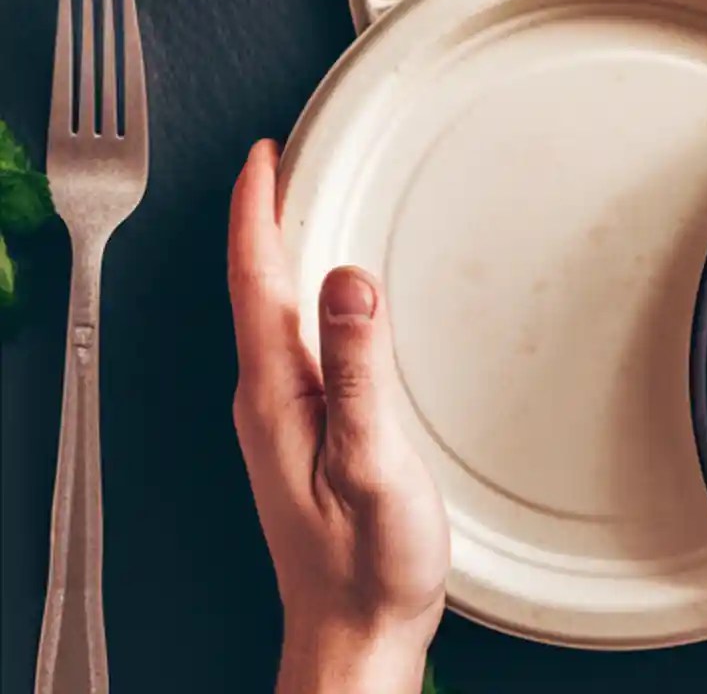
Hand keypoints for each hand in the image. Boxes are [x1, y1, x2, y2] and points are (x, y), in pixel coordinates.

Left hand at [227, 141, 450, 693]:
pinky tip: (332, 306)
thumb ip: (358, 370)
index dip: (257, 211)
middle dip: (266, 220)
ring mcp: (284, 421)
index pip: (255, 280)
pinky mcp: (307, 437)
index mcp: (276, 395)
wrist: (357, 628)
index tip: (266, 157)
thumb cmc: (368, 561)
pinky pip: (297, 348)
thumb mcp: (372, 459)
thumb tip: (347, 279)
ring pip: (275, 317)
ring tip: (307, 214)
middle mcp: (268, 401)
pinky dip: (307, 305)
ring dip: (284, 259)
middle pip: (257, 288)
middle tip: (287, 166)